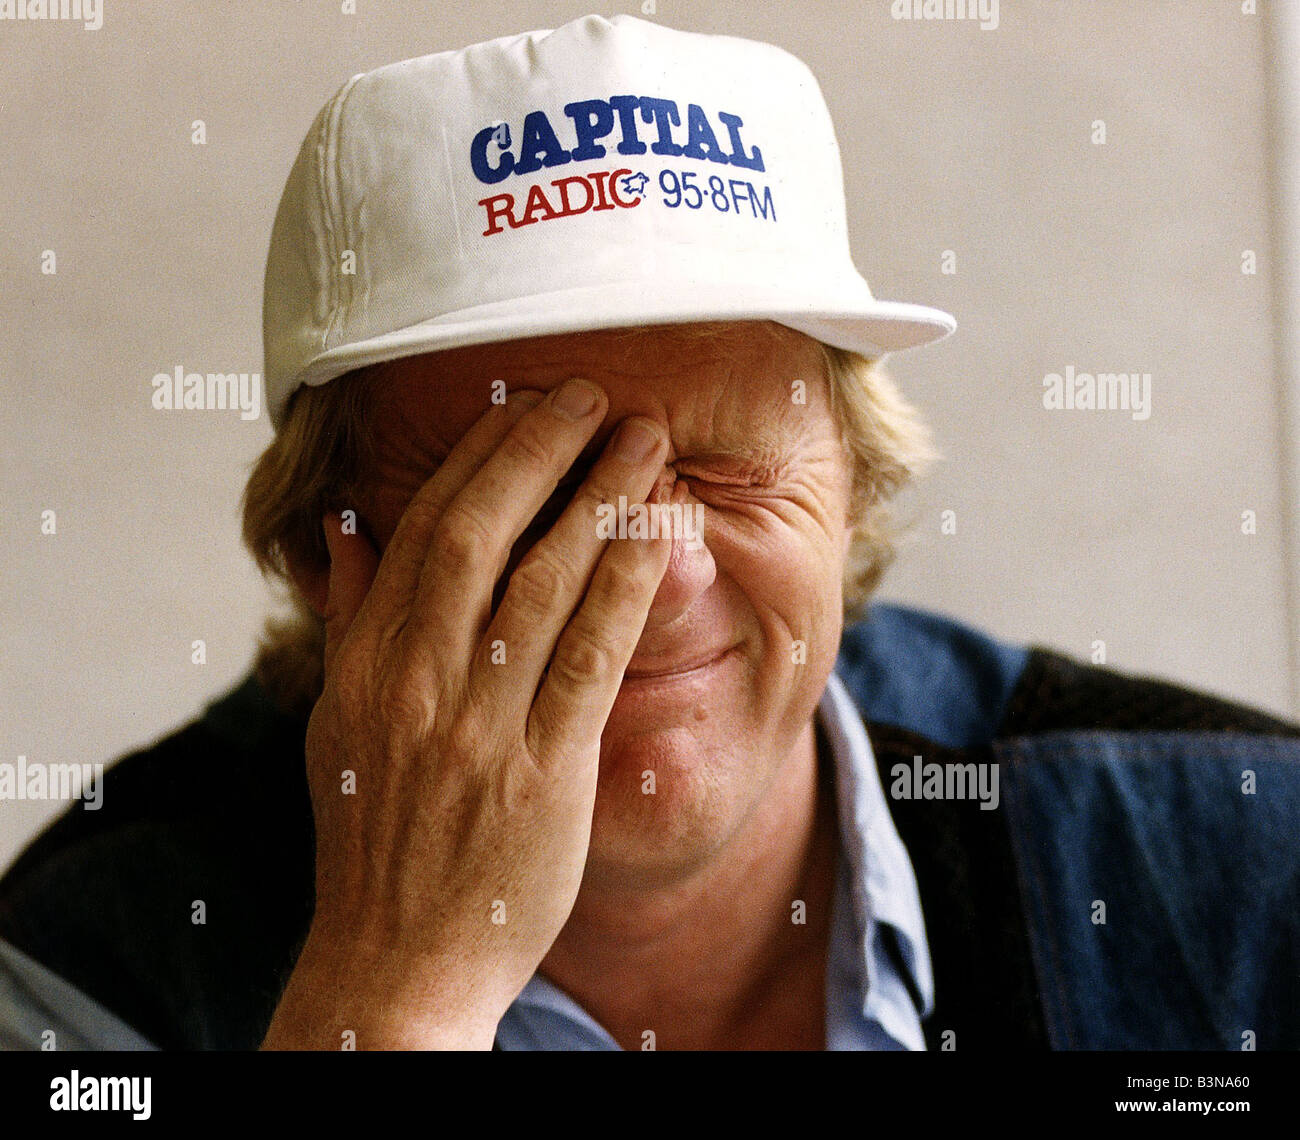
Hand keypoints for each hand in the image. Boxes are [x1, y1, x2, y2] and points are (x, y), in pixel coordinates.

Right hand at [261, 379, 669, 1049]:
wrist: (398, 960)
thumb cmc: (376, 837)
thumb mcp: (337, 726)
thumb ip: (351, 622)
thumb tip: (349, 530)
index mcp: (365, 664)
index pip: (421, 530)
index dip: (477, 457)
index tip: (521, 404)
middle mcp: (416, 682)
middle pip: (480, 533)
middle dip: (539, 450)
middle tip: (589, 394)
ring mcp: (479, 725)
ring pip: (542, 581)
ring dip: (598, 499)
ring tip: (641, 441)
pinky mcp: (544, 770)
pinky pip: (591, 656)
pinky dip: (626, 585)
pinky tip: (661, 535)